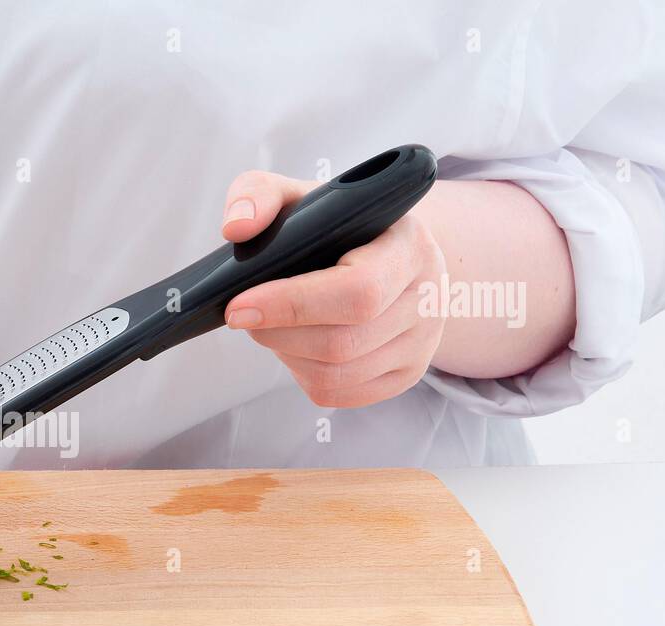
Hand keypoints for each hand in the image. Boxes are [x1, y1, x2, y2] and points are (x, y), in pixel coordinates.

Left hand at [220, 171, 446, 407]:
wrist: (393, 253)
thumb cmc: (343, 225)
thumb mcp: (304, 195)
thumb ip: (260, 193)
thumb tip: (236, 228)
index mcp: (409, 247)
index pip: (357, 290)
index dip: (292, 304)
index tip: (238, 306)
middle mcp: (427, 299)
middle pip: (342, 343)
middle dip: (277, 333)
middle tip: (245, 315)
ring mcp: (422, 344)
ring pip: (335, 375)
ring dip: (286, 355)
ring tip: (271, 326)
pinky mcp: (406, 375)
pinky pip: (338, 394)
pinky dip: (302, 374)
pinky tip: (295, 346)